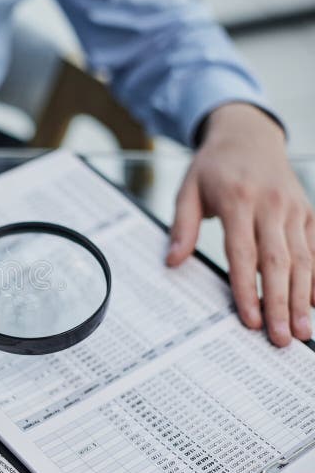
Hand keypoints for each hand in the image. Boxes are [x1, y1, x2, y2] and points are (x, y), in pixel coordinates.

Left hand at [167, 102, 312, 345]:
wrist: (248, 134)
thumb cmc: (213, 167)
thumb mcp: (187, 189)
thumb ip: (182, 226)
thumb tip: (172, 261)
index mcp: (238, 200)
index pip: (243, 253)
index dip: (246, 289)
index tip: (249, 320)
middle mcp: (271, 205)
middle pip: (278, 262)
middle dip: (280, 303)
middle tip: (281, 338)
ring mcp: (295, 208)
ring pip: (303, 259)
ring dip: (303, 298)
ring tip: (301, 331)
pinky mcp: (308, 211)